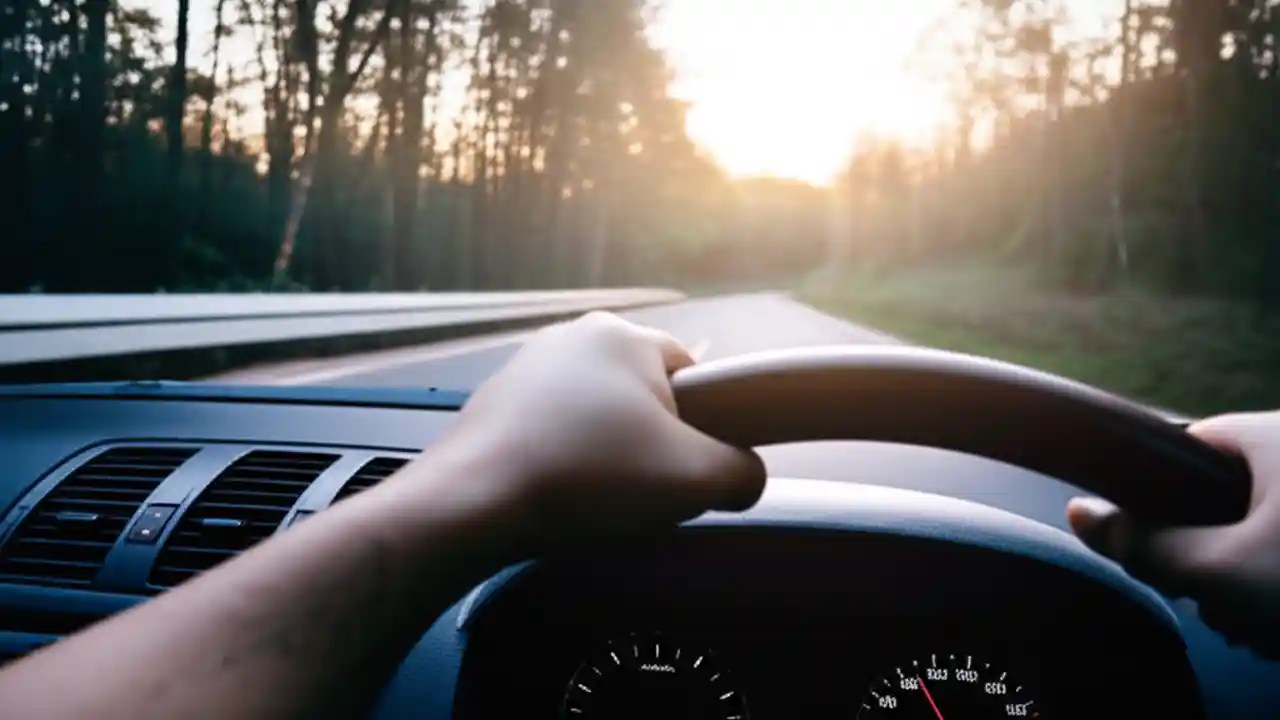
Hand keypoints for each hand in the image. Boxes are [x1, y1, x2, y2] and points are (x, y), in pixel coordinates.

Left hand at [420, 312, 765, 548]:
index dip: (703, 425)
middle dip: (650, 441)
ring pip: (595, 413)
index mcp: (624, 336)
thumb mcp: (694, 480)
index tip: (686, 469)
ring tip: (595, 497)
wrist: (473, 504)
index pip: (694, 371)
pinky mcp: (493, 401)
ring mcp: (525, 365)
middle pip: (643, 394)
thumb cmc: (588, 478)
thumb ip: (742, 473)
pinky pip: (551, 429)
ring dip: (604, 451)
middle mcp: (573, 336)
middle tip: (643, 489)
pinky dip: (562, 458)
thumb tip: (746, 477)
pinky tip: (556, 494)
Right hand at [1068, 411, 1279, 655]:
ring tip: (1261, 618)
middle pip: (1219, 497)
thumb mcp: (1217, 571)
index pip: (1182, 449)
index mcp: (1272, 434)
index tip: (1158, 544)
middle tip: (1220, 596)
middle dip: (1209, 555)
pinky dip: (1278, 585)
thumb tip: (1079, 514)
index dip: (1156, 498)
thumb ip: (1141, 543)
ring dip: (1247, 580)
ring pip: (1260, 531)